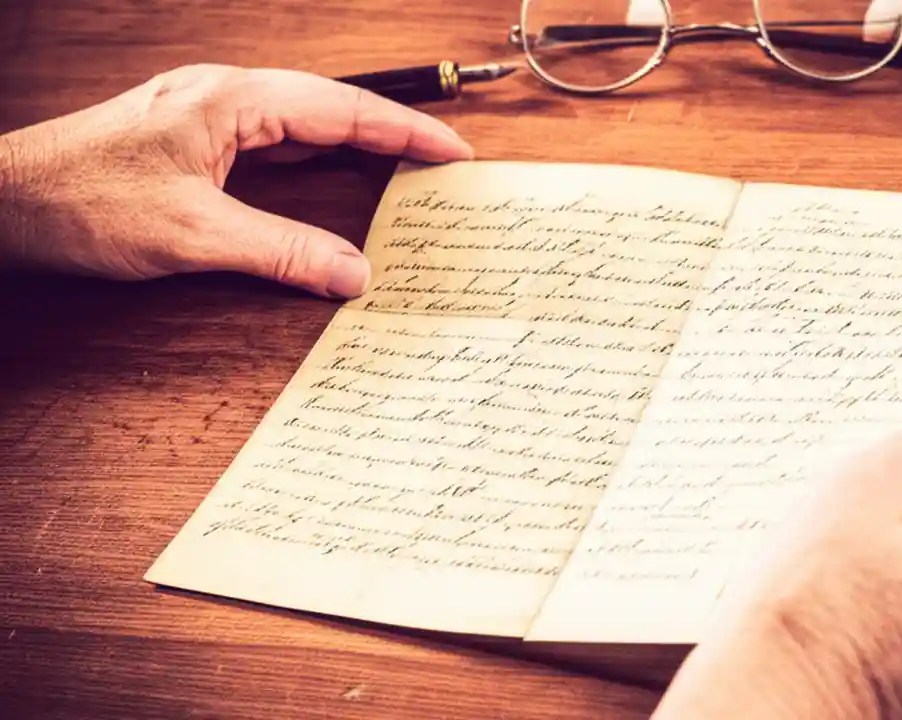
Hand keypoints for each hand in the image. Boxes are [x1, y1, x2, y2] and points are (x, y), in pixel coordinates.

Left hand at [0, 63, 472, 297]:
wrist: (1, 201)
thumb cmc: (79, 201)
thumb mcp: (192, 235)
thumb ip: (281, 252)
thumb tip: (354, 275)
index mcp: (233, 101)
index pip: (342, 110)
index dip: (405, 133)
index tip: (455, 153)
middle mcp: (225, 97)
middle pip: (330, 108)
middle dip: (392, 134)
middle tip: (445, 164)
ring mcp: (207, 114)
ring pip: (303, 124)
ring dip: (355, 146)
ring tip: (407, 170)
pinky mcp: (193, 138)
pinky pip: (274, 142)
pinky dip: (316, 161)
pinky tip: (334, 179)